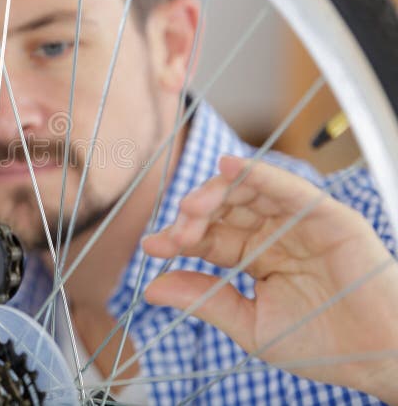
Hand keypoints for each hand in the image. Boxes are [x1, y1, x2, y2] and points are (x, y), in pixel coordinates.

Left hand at [142, 156, 397, 401]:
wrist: (375, 357)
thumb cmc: (319, 344)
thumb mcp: (250, 325)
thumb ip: (204, 301)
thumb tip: (150, 288)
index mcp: (254, 256)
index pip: (209, 239)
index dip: (180, 239)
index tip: (152, 246)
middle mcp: (272, 233)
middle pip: (224, 211)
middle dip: (195, 216)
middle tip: (174, 231)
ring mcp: (298, 221)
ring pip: (249, 194)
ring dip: (217, 195)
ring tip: (191, 207)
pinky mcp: (326, 216)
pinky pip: (288, 189)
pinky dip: (259, 175)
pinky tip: (229, 167)